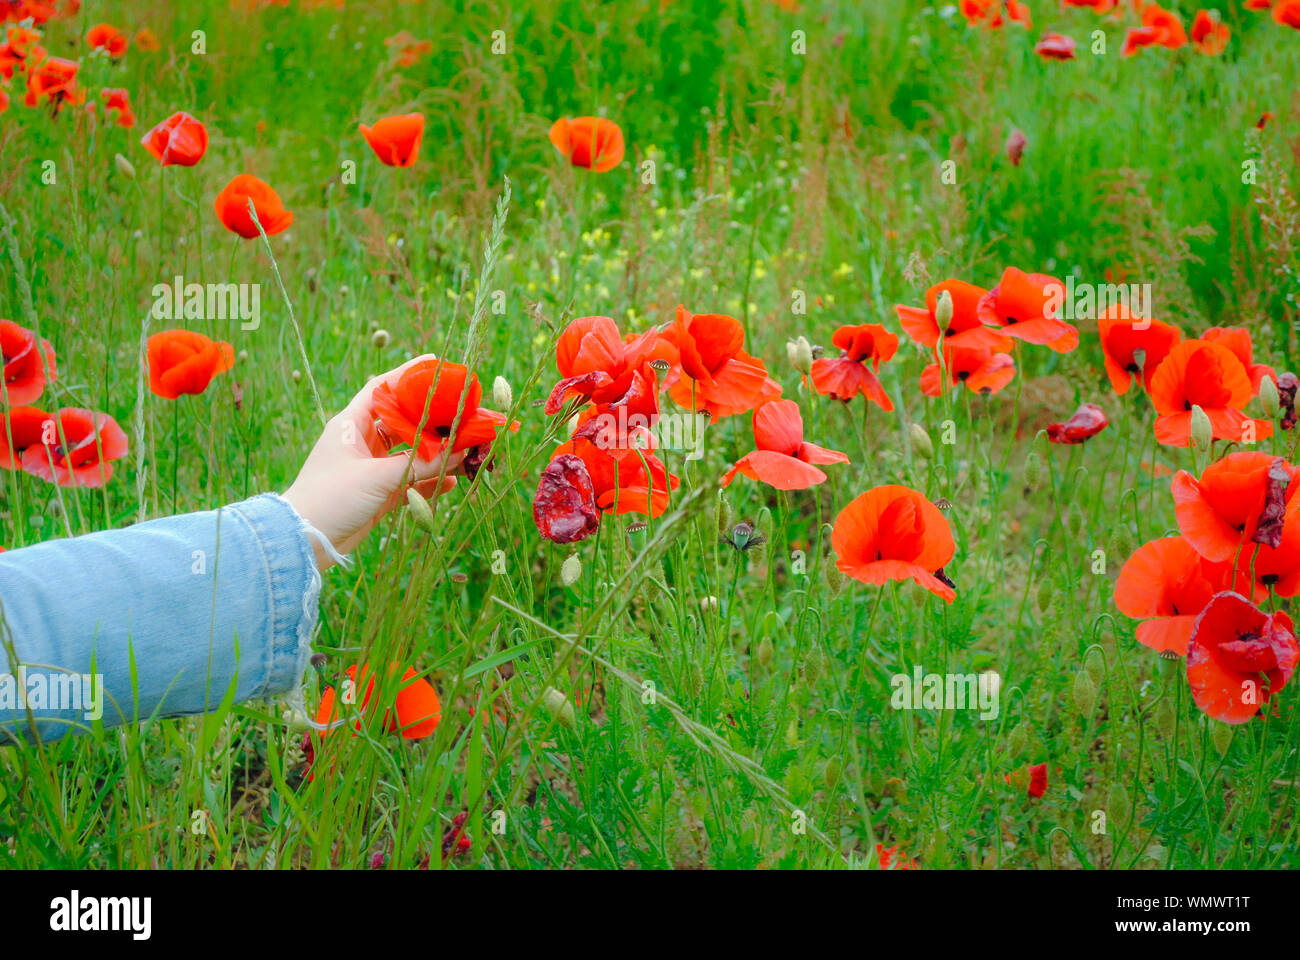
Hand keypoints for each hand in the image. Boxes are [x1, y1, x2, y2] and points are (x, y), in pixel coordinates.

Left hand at [283, 355, 463, 569]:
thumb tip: (460, 450)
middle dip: (433, 419)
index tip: (435, 364)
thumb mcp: (378, 477)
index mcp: (351, 425)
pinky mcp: (376, 494)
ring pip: (410, 455)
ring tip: (465, 450)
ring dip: (436, 454)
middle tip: (462, 412)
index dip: (408, 375)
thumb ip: (421, 464)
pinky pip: (409, 482)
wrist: (303, 541)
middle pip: (403, 422)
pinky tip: (452, 482)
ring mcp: (369, 469)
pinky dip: (429, 482)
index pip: (382, 389)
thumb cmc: (331, 497)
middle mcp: (361, 443)